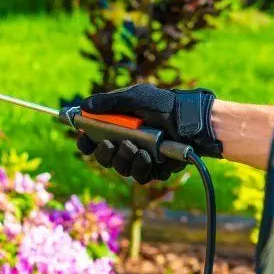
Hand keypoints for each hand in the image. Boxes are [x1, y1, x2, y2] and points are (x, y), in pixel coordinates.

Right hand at [77, 84, 221, 182]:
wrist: (190, 118)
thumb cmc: (163, 104)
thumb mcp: (135, 97)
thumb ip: (109, 102)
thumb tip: (84, 106)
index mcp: (116, 129)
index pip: (93, 141)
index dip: (86, 143)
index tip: (85, 140)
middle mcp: (124, 146)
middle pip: (103, 158)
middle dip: (102, 153)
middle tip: (107, 143)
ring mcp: (138, 159)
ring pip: (120, 168)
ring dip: (122, 158)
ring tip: (132, 146)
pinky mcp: (153, 170)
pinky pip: (139, 176)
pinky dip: (139, 166)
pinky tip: (145, 155)